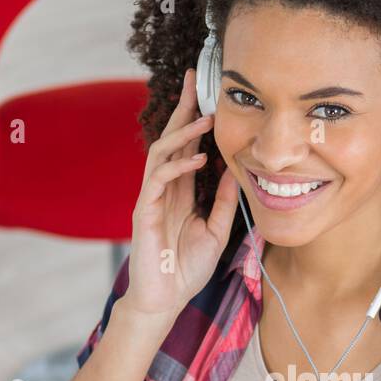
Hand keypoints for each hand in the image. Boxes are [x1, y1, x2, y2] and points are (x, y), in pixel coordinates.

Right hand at [120, 67, 238, 325]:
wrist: (164, 301)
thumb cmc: (186, 270)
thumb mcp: (216, 230)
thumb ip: (223, 201)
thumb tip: (236, 170)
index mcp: (179, 192)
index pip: (186, 148)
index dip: (194, 120)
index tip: (208, 95)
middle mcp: (164, 190)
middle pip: (170, 140)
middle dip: (182, 109)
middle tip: (193, 79)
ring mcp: (152, 199)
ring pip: (161, 154)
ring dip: (183, 134)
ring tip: (204, 118)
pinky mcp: (145, 213)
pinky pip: (157, 180)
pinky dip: (177, 167)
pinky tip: (197, 159)